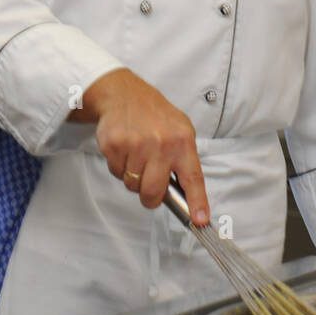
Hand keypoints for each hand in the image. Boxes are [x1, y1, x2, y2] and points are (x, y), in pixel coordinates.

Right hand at [69, 68, 209, 225]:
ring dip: (133, 177)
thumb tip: (186, 196)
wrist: (124, 94)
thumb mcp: (180, 130)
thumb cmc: (155, 115)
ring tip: (137, 155)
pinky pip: (116, 173)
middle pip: (153, 191)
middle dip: (150, 196)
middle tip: (149, 187)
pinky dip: (119, 166)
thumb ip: (184, 160)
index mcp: (182, 141)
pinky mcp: (114, 145)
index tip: (200, 220)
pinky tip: (125, 149)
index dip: (197, 202)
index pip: (193, 178)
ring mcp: (136, 144)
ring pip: (132, 184)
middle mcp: (161, 143)